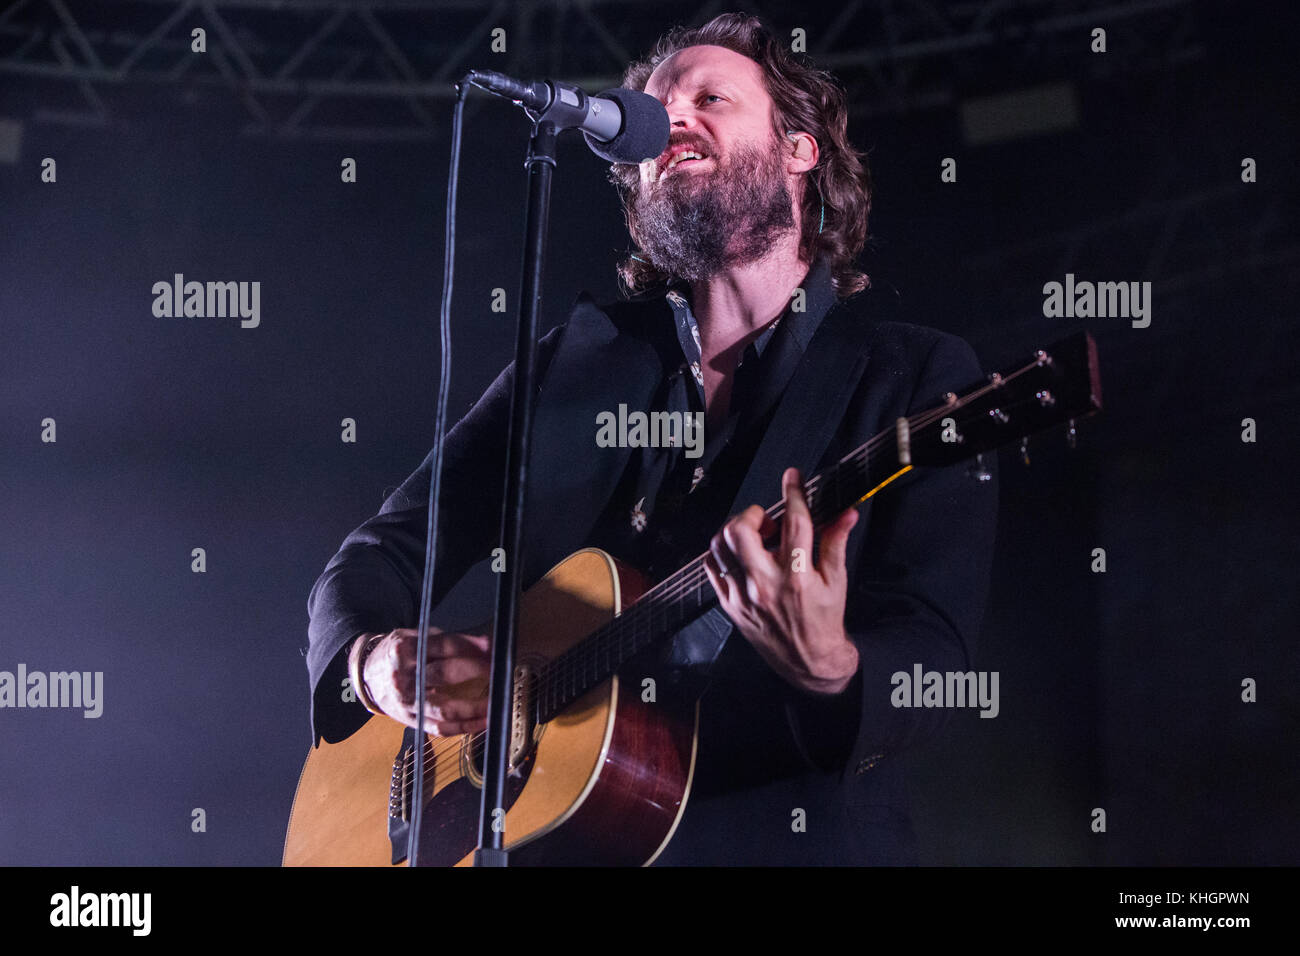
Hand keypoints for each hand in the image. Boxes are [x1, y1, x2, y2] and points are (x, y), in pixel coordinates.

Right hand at [356, 624, 490, 735]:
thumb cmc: (399, 654)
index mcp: (405, 649)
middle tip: (498, 670)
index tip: (493, 648)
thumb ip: (451, 641)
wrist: (368, 675)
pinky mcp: (412, 720)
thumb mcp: (418, 637)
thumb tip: (485, 645)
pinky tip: (482, 721)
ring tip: (495, 703)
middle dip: (475, 670)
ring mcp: (407, 702)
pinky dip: (464, 727)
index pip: (445, 646)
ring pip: (444, 709)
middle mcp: (403, 676)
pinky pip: (441, 729)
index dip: (472, 647)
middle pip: (444, 674)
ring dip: (474, 708)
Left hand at [703, 467, 860, 694]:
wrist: (808, 661)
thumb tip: (846, 513)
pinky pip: (712, 568)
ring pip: (720, 546)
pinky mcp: (729, 605)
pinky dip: (722, 554)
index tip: (792, 477)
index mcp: (797, 576)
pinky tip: (740, 555)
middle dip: (753, 515)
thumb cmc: (824, 619)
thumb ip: (836, 542)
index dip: (793, 493)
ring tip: (756, 538)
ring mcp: (743, 596)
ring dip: (735, 532)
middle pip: (741, 531)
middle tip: (768, 521)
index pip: (793, 522)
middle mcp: (766, 584)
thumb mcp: (836, 580)